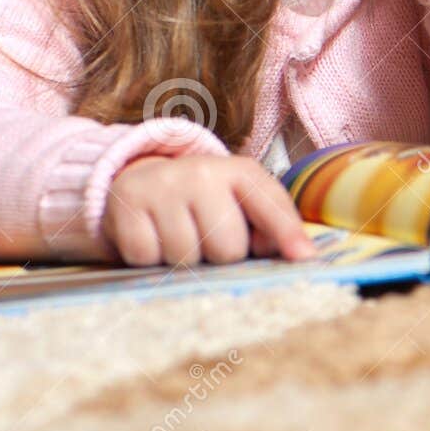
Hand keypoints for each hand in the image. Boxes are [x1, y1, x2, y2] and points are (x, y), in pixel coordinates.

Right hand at [103, 153, 313, 266]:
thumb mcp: (241, 201)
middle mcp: (201, 172)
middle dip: (219, 255)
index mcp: (239, 171)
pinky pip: (146, 257)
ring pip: (185, 257)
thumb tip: (303, 256)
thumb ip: (273, 225)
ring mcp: (161, 186)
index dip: (287, 232)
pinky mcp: (126, 204)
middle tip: (205, 236)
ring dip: (182, 259)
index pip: (269, 203)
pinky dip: (148, 258)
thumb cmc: (204, 201)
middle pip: (227, 248)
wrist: (141, 180)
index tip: (303, 258)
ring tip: (178, 235)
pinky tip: (153, 237)